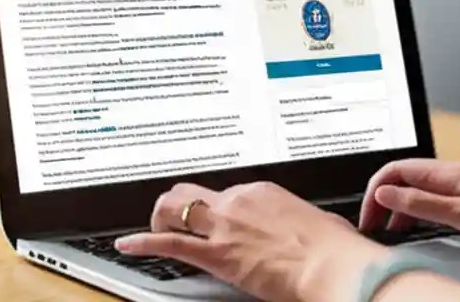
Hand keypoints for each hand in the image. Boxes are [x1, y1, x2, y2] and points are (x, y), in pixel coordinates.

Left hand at [117, 181, 387, 301]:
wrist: (331, 266)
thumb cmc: (331, 249)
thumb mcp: (316, 222)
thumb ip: (299, 221)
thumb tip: (307, 228)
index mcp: (261, 192)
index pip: (223, 194)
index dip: (214, 209)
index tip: (215, 220)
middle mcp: (237, 202)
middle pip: (191, 193)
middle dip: (177, 205)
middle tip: (173, 219)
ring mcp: (223, 226)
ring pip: (175, 209)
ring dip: (159, 218)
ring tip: (152, 228)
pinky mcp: (215, 255)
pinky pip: (168, 244)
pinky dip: (142, 243)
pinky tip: (128, 245)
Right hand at [359, 159, 459, 252]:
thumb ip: (423, 204)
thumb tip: (387, 193)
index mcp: (450, 173)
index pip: (397, 170)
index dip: (375, 191)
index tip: (368, 217)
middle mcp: (459, 172)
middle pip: (408, 178)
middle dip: (385, 200)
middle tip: (376, 228)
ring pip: (426, 188)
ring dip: (405, 207)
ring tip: (396, 232)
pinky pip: (443, 195)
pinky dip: (426, 209)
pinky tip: (431, 225)